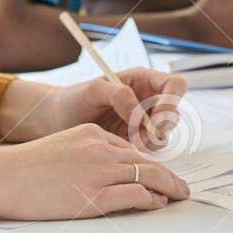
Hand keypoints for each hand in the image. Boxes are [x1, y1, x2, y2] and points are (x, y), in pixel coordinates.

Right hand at [0, 124, 190, 219]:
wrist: (1, 178)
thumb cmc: (22, 169)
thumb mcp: (59, 147)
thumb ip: (85, 154)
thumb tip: (104, 172)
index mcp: (91, 134)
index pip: (129, 148)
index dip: (147, 164)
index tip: (158, 174)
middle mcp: (99, 148)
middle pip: (145, 161)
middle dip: (167, 175)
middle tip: (181, 187)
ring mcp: (99, 171)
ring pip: (148, 175)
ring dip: (167, 188)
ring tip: (178, 196)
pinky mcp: (95, 196)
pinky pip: (136, 196)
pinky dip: (152, 201)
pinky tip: (157, 205)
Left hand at [53, 69, 190, 149]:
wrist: (57, 121)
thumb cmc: (73, 98)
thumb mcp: (94, 90)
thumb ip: (119, 95)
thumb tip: (139, 113)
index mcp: (142, 80)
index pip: (175, 85)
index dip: (172, 101)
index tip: (157, 118)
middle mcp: (147, 100)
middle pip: (174, 112)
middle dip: (162, 126)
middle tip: (143, 137)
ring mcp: (143, 122)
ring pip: (164, 133)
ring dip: (151, 141)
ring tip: (128, 142)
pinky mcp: (135, 140)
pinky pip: (150, 148)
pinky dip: (142, 151)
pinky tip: (124, 149)